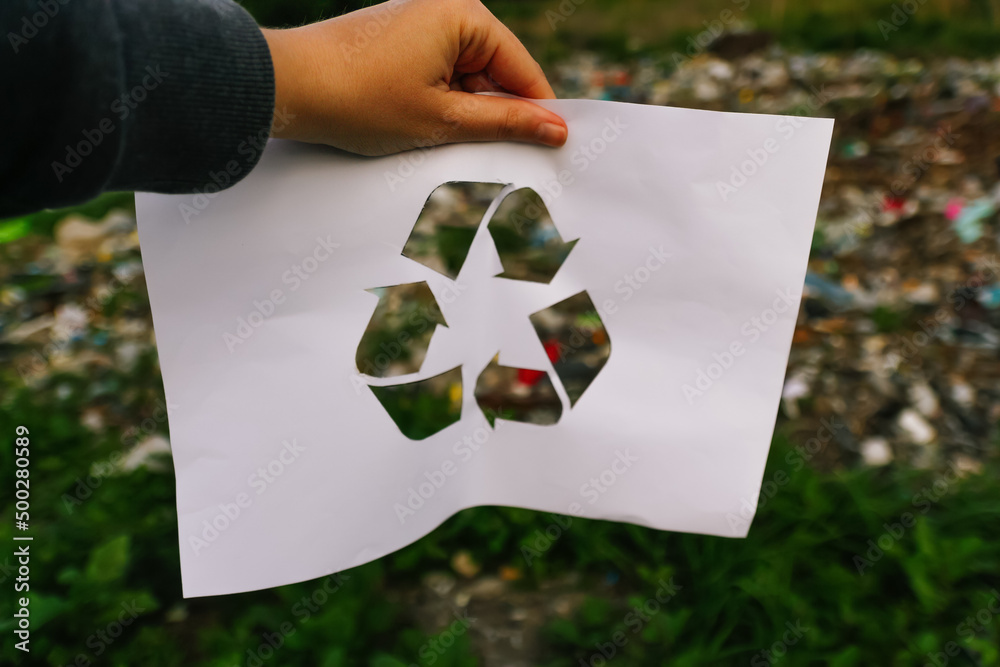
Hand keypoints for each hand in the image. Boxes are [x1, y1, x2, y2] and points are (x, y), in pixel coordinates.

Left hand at [261, 0, 567, 155]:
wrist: (288, 87)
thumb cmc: (360, 99)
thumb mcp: (443, 120)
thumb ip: (505, 123)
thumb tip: (555, 128)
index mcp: (464, 15)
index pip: (523, 69)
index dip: (537, 113)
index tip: (553, 149)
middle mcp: (446, 7)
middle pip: (496, 72)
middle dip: (494, 114)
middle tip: (488, 156)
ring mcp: (421, 20)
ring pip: (467, 76)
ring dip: (463, 112)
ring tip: (439, 138)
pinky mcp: (401, 37)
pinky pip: (439, 72)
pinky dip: (440, 102)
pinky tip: (423, 126)